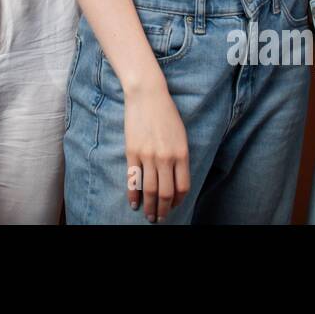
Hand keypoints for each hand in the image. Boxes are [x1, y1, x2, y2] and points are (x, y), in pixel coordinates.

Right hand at [123, 81, 190, 221]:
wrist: (147, 95)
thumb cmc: (166, 113)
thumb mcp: (180, 135)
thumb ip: (179, 157)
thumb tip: (174, 179)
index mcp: (181, 154)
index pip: (182, 187)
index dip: (177, 201)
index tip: (173, 206)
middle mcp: (166, 157)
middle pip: (165, 193)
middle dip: (163, 210)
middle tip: (159, 219)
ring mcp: (148, 155)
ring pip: (149, 189)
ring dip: (149, 206)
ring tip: (148, 215)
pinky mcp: (132, 151)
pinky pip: (133, 179)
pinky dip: (133, 194)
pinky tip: (134, 203)